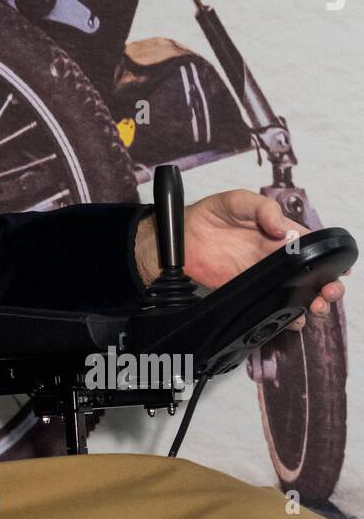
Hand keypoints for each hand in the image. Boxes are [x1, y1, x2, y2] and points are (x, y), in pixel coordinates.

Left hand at [136, 190, 348, 331]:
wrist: (177, 240)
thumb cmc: (206, 215)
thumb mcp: (235, 201)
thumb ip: (262, 209)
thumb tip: (284, 229)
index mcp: (280, 232)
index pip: (313, 247)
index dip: (330, 259)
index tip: (340, 269)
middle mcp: (276, 256)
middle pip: (313, 275)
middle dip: (328, 286)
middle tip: (329, 292)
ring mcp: (264, 276)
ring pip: (299, 294)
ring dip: (313, 303)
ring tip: (316, 306)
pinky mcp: (249, 292)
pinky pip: (274, 306)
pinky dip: (288, 316)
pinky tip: (293, 317)